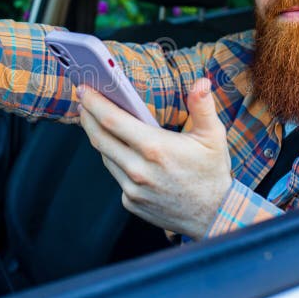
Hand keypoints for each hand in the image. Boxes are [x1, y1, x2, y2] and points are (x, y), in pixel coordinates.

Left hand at [78, 78, 231, 239]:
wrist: (214, 216)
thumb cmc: (212, 172)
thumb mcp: (213, 136)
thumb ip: (203, 106)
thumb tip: (201, 81)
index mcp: (155, 148)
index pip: (112, 120)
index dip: (94, 103)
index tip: (84, 89)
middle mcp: (139, 170)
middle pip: (99, 137)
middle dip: (87, 116)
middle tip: (83, 100)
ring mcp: (132, 188)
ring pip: (105, 156)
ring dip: (98, 136)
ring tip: (96, 119)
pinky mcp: (131, 202)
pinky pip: (116, 175)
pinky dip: (115, 159)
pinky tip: (118, 148)